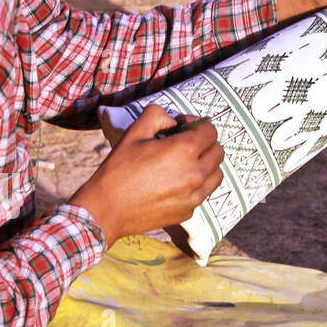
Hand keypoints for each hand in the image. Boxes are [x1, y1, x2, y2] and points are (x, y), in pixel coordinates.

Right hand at [70, 104, 222, 245]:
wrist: (108, 209)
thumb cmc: (119, 169)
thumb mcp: (134, 132)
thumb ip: (157, 115)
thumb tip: (172, 120)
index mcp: (185, 150)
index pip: (211, 130)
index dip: (197, 124)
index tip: (181, 127)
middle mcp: (196, 173)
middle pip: (218, 151)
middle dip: (205, 143)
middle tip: (184, 144)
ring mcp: (195, 195)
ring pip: (216, 174)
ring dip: (206, 165)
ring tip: (185, 164)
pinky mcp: (189, 211)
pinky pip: (203, 193)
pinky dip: (196, 185)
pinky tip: (175, 183)